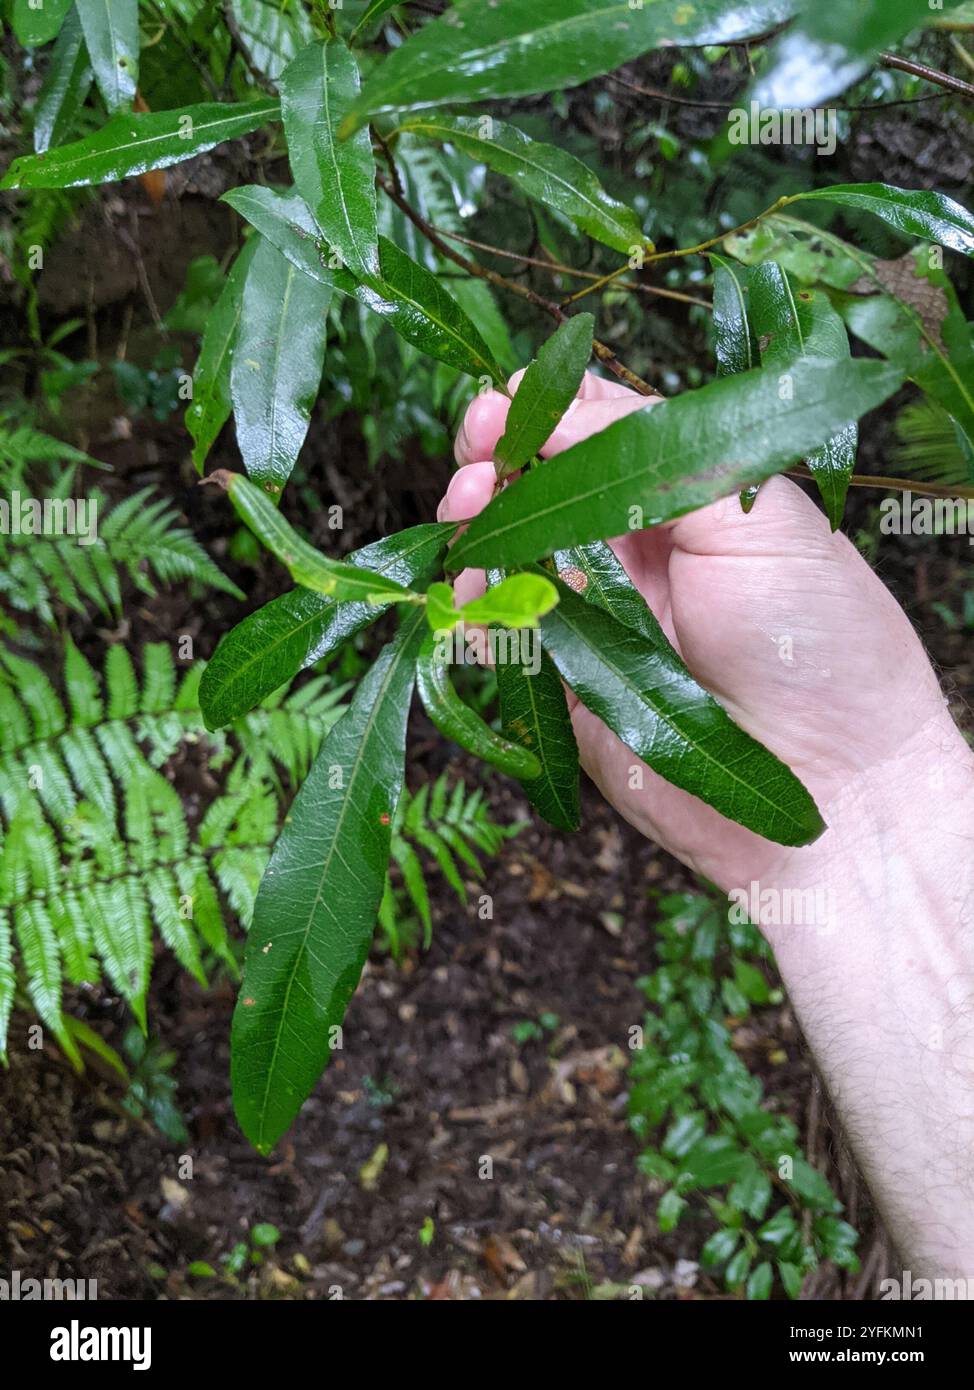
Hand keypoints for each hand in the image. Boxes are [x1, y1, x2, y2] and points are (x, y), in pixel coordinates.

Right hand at [439, 371, 948, 890]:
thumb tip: (555, 411)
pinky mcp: (568, 683)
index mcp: (686, 495)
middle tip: (475, 464)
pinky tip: (469, 591)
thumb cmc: (817, 641)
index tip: (502, 407)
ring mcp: (597, 615)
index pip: (596, 431)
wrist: (831, 784)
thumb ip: (653, 454)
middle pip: (538, 487)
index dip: (542, 413)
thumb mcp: (753, 515)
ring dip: (474, 528)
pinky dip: (471, 607)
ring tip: (465, 518)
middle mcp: (636, 548)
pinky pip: (501, 634)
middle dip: (494, 463)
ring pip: (508, 554)